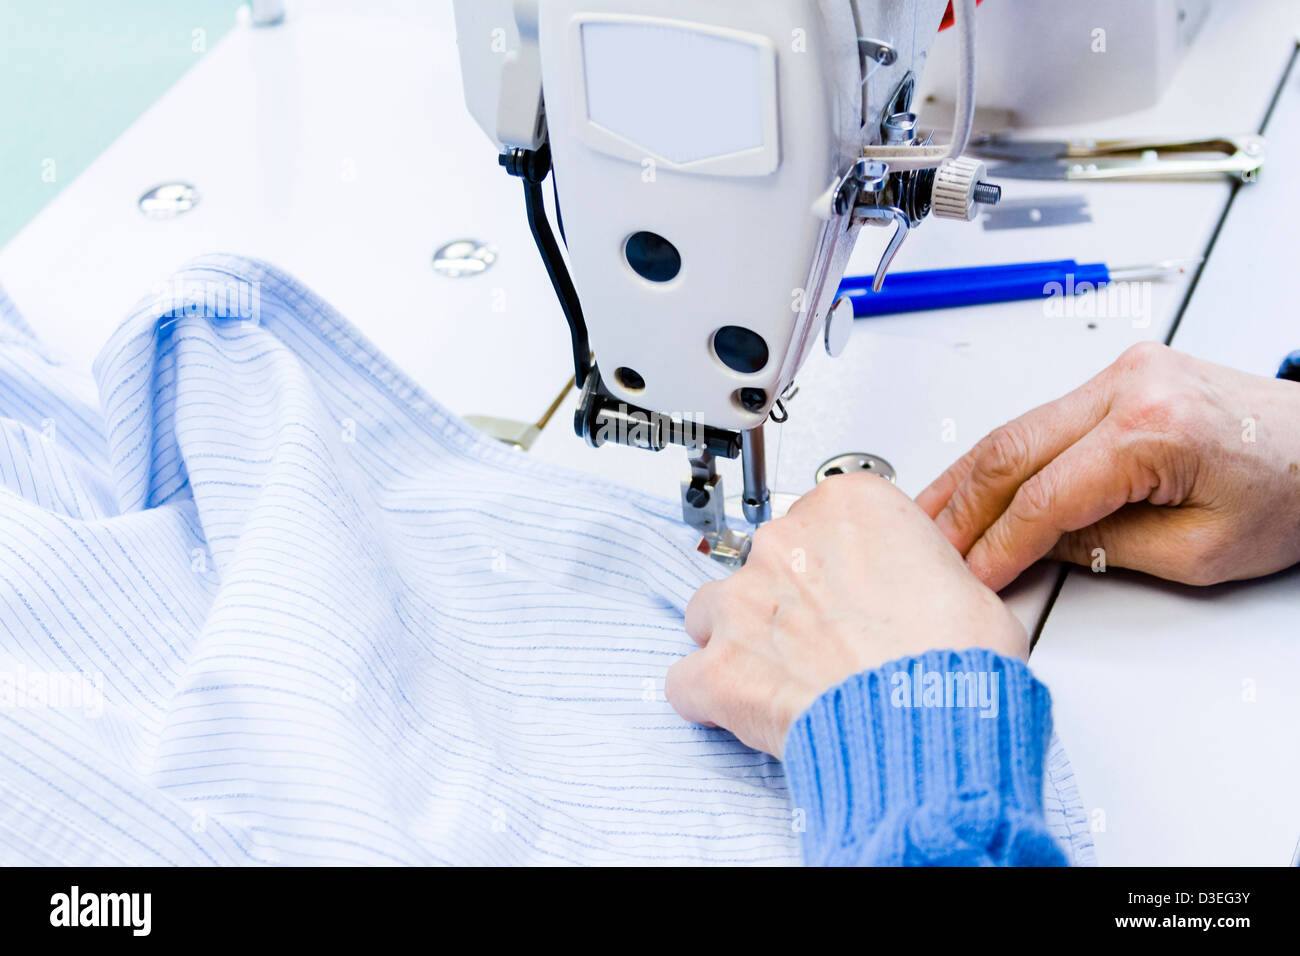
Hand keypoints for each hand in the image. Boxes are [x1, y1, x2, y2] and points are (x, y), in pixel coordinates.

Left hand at [665, 474, 1027, 756]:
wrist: (931, 722)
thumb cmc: (953, 660)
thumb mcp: (967, 585)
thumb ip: (921, 570)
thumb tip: (920, 593)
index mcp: (846, 506)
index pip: (818, 516)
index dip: (835, 560)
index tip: (847, 587)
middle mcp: (785, 543)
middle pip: (763, 560)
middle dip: (785, 600)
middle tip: (824, 640)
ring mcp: (744, 603)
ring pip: (710, 611)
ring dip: (735, 639)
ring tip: (778, 675)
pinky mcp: (721, 667)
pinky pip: (686, 680)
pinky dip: (708, 697)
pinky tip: (740, 712)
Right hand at [918, 342, 1299, 591]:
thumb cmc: (1294, 491)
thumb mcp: (1200, 551)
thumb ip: (1105, 547)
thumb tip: (1036, 546)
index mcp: (1154, 428)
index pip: (1042, 498)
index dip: (997, 546)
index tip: (970, 576)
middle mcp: (1131, 385)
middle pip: (1010, 450)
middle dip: (959, 506)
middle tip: (926, 547)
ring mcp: (1121, 371)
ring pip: (1014, 427)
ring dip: (967, 477)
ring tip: (930, 516)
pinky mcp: (1119, 373)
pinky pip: (1039, 417)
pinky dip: (1000, 455)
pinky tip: (972, 481)